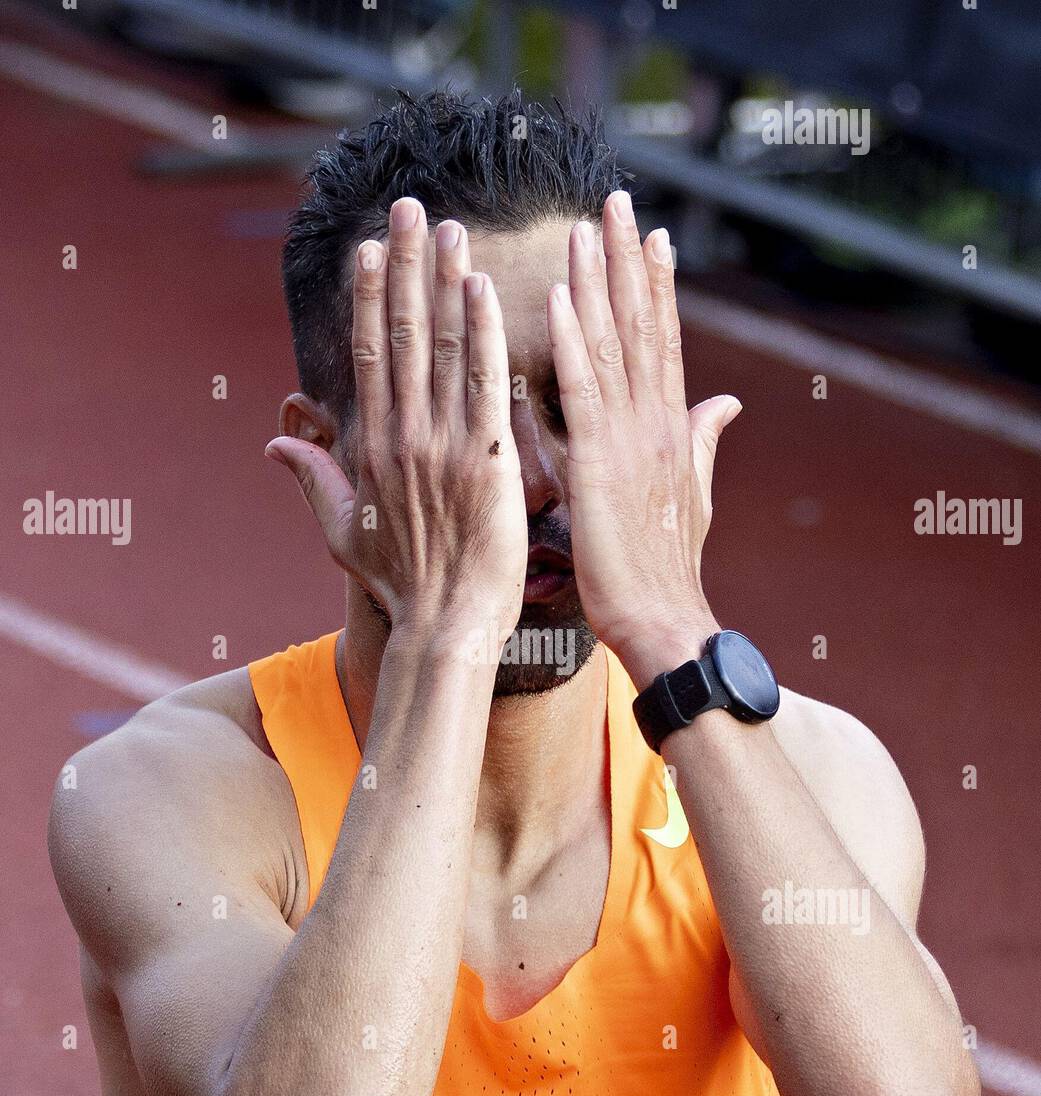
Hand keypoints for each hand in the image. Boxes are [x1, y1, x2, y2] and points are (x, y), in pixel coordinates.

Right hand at [266, 198, 527, 646]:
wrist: (443, 627)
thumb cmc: (399, 586)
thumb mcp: (341, 531)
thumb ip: (312, 478)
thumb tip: (275, 441)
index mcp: (371, 446)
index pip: (368, 355)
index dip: (369, 297)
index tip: (372, 249)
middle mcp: (402, 435)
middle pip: (400, 335)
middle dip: (406, 267)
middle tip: (411, 208)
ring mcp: (442, 445)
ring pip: (440, 348)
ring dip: (444, 282)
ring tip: (449, 228)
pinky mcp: (486, 459)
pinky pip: (484, 384)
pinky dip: (482, 334)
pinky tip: (482, 287)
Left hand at [546, 190, 741, 688]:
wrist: (664, 621)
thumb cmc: (666, 567)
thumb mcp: (694, 494)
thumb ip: (704, 440)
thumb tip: (727, 401)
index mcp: (670, 429)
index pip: (662, 342)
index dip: (655, 286)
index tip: (648, 234)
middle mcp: (655, 423)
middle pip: (641, 328)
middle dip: (627, 262)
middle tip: (615, 200)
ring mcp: (628, 441)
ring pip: (611, 346)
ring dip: (598, 284)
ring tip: (587, 227)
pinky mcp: (597, 466)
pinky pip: (581, 394)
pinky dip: (570, 345)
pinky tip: (558, 298)